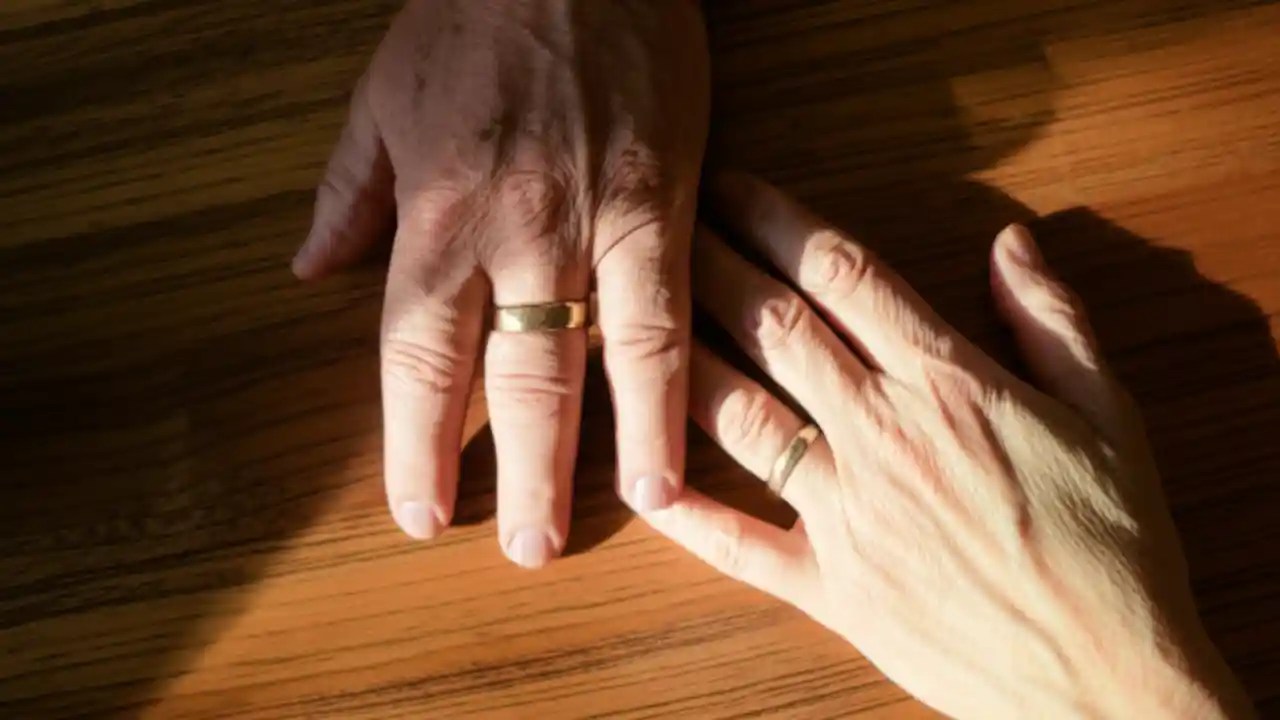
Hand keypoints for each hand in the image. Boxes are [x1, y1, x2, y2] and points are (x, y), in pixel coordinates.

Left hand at [291, 0, 709, 567]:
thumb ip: (347, 196)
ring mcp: (601, 218)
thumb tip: (310, 273)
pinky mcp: (667, 198)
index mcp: (439, 212)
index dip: (417, 444)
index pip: (419, 356)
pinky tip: (692, 426)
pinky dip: (681, 373)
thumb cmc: (471, 14)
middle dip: (519, 472)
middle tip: (526, 550)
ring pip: (610, 353)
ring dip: (623, 443)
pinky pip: (676, 301)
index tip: (419, 510)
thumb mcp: (380, 98)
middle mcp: (519, 231)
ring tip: (638, 515)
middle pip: (516, 376)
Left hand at [645, 175, 1253, 717]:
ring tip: (628, 318)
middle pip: (777, 329)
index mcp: (948, 385)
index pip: (846, 276)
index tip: (731, 187)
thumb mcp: (1110, 415)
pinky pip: (739, 545)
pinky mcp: (829, 590)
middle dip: (710, 265)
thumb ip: (1054, 320)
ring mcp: (847, 515)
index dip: (779, 221)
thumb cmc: (1116, 545)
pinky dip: (685, 511)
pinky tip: (635, 478)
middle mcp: (882, 435)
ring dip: (682, 359)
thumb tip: (1011, 242)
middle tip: (659, 224)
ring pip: (743, 417)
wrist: (1108, 678)